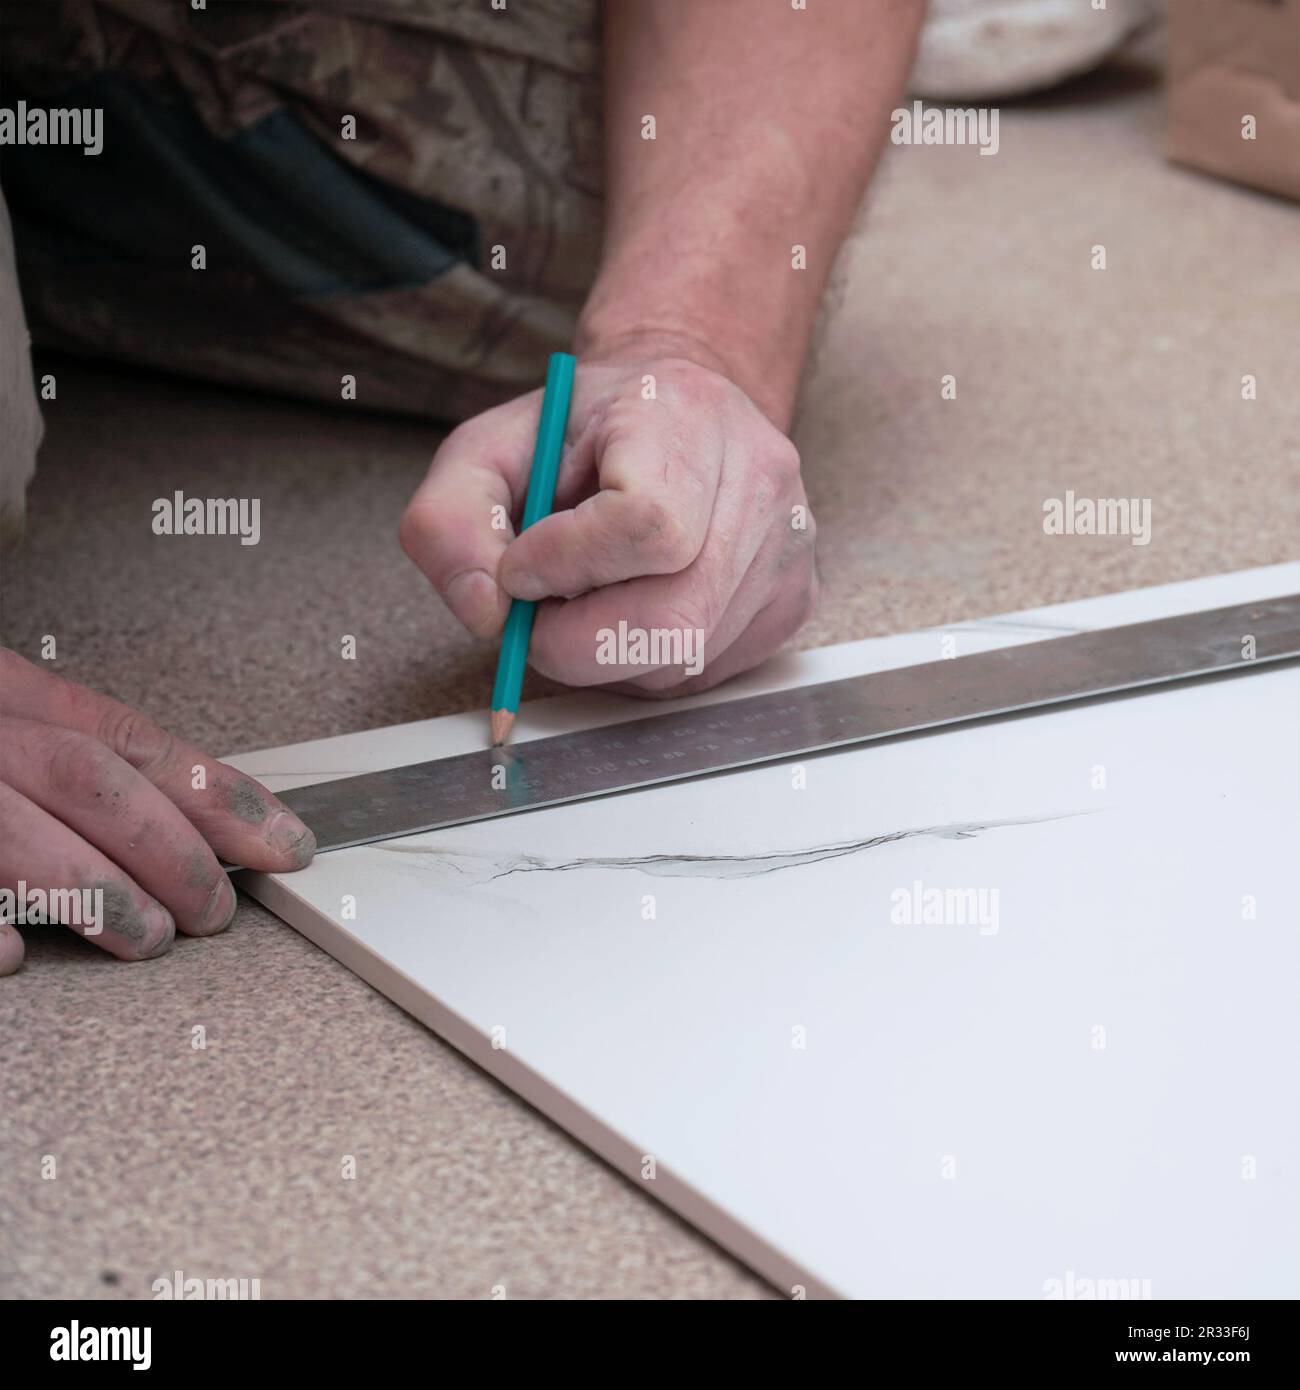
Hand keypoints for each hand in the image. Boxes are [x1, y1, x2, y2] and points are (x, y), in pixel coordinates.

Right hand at [0, 650, 314, 975]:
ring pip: (22, 834)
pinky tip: (19, 955)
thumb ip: (77, 751)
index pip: (133, 739)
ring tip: (147, 939)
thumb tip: (194, 820)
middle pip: (94, 781)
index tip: (285, 841)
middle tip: (214, 911)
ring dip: (101, 893)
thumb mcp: (5, 716)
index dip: (219, 794)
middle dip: (172, 851)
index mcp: (7, 695)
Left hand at [400, 353, 816, 695]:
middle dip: (578, 640)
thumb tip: (485, 613)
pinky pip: (708, 671)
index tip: (522, 566)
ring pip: (687, 658)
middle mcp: (760, 479)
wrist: (677, 412)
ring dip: (609, 656)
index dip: (568, 566)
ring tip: (588, 600)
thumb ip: (449, 523)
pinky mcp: (793, 600)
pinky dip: (649, 663)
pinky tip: (633, 611)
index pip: (647, 525)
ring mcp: (787, 546)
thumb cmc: (584, 434)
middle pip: (674, 618)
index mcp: (687, 417)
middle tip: (539, 614)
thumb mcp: (488, 450)